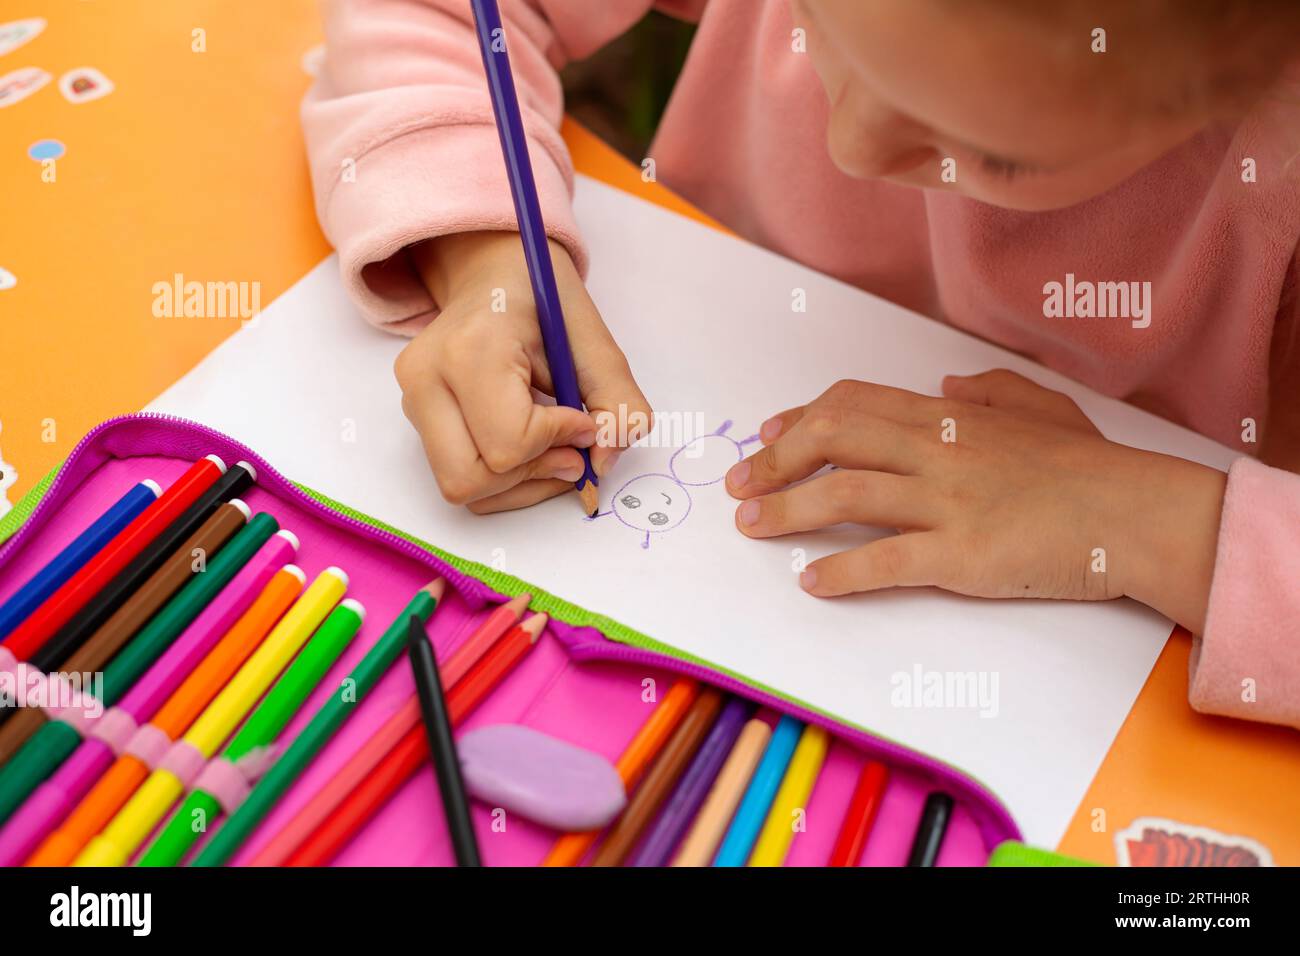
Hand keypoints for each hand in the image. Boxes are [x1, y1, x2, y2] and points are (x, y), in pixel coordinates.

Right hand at [397, 232, 650, 512]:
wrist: (492, 274)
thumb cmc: (541, 299)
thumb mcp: (595, 341)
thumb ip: (619, 403)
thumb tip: (602, 464)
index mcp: (472, 348)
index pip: (509, 443)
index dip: (559, 442)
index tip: (583, 418)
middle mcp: (426, 377)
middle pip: (473, 479)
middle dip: (533, 474)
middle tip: (572, 450)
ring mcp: (413, 399)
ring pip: (463, 488)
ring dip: (520, 483)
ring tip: (552, 447)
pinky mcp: (415, 415)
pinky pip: (459, 478)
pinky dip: (503, 480)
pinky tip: (528, 448)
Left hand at [726, 370, 1226, 632]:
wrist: (1138, 514)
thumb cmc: (1092, 467)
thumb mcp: (1043, 408)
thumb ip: (990, 390)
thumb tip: (947, 384)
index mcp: (951, 416)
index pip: (855, 404)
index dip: (801, 418)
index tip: (768, 434)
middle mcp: (938, 450)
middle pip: (833, 441)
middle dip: (774, 461)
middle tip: (738, 485)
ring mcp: (946, 501)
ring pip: (845, 497)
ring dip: (787, 511)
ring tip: (752, 527)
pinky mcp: (961, 553)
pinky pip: (883, 561)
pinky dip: (839, 572)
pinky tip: (811, 581)